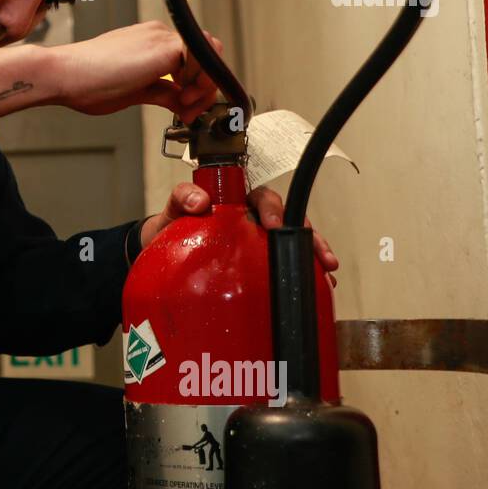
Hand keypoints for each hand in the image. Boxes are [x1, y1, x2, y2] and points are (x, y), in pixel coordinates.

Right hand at [54, 21, 223, 121]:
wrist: (66, 75)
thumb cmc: (86, 82)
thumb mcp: (135, 92)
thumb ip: (163, 93)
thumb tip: (182, 102)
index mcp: (150, 43)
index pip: (192, 59)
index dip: (197, 85)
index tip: (187, 109)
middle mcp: (158, 35)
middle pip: (206, 54)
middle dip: (206, 87)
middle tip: (191, 111)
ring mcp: (161, 37)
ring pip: (208, 53)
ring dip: (205, 84)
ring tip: (186, 106)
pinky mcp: (164, 47)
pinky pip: (202, 57)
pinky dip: (201, 81)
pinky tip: (184, 98)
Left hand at [139, 183, 339, 286]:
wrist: (161, 250)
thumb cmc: (173, 225)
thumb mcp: (174, 207)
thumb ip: (183, 196)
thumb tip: (200, 201)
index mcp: (240, 203)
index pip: (265, 199)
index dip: (275, 209)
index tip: (275, 225)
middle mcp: (254, 221)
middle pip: (289, 223)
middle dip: (308, 237)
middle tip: (317, 255)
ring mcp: (258, 244)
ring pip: (292, 246)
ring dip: (312, 258)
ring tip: (327, 276)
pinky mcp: (257, 265)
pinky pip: (283, 268)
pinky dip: (301, 277)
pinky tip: (314, 292)